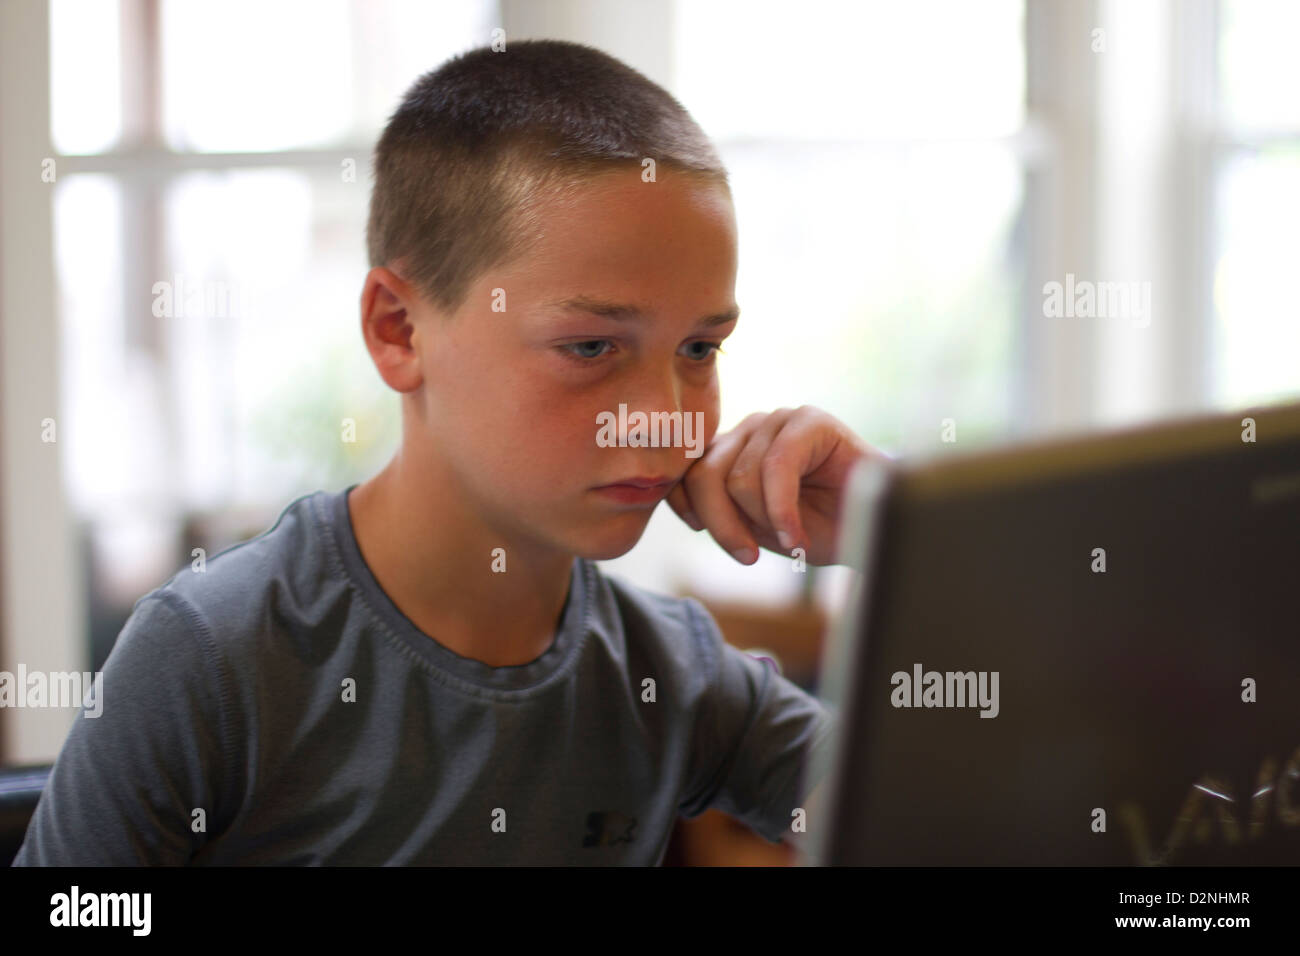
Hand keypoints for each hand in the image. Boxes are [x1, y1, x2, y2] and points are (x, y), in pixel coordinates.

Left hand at [666, 406, 877, 566]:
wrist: (876, 529)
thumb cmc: (818, 528)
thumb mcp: (756, 526)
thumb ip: (721, 509)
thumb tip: (683, 503)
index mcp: (732, 448)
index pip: (685, 469)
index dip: (684, 504)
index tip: (700, 532)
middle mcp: (751, 428)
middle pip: (704, 474)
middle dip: (721, 525)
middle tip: (748, 556)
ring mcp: (780, 420)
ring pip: (739, 477)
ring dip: (762, 522)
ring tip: (790, 541)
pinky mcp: (810, 421)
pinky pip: (776, 468)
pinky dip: (782, 511)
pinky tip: (797, 538)